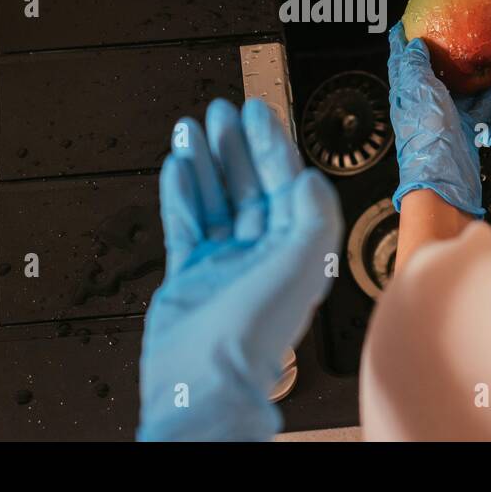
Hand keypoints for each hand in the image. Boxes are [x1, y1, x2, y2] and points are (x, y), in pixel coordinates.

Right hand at [138, 98, 342, 441]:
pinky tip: (177, 167)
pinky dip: (181, 194)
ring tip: (193, 130)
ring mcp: (225, 265)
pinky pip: (185, 224)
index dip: (272, 146)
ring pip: (216, 201)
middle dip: (235, 147)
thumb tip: (310, 177)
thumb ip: (313, 214)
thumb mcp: (303, 262)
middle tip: (221, 113)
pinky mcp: (190, 276)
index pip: (286, 184)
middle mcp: (263, 256)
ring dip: (206, 163)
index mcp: (297, 251)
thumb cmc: (255, 334)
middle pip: (249, 187)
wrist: (204, 377)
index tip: (258, 114)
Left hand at [388, 22, 490, 217]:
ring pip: (458, 85)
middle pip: (431, 69)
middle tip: (453, 29)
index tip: (404, 21)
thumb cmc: (427, 137)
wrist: (445, 178)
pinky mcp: (465, 126)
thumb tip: (412, 43)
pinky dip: (490, 92)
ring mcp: (445, 114)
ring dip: (470, 69)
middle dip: (440, 49)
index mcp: (406, 92)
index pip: (400, 60)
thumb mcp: (418, 92)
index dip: (400, 40)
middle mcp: (424, 102)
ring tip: (484, 49)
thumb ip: (414, 67)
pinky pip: (479, 104)